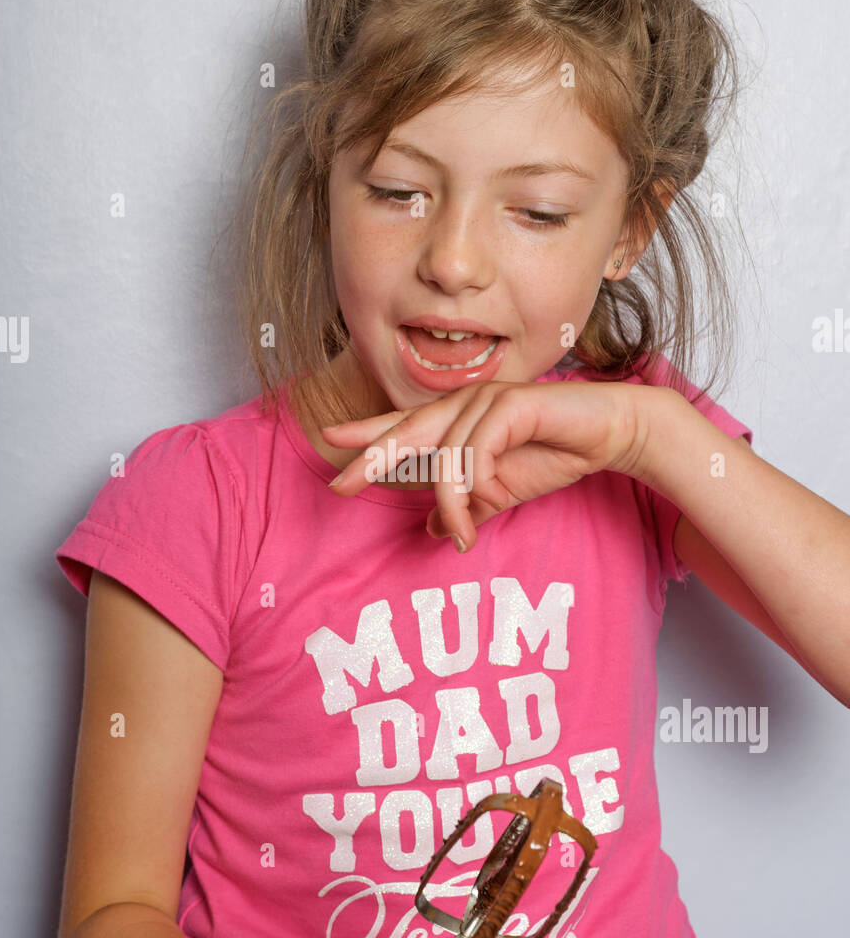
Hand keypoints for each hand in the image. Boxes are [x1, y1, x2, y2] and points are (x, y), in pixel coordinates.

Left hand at [322, 379, 647, 549]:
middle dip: (372, 457)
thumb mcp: (501, 492)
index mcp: (457, 420)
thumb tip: (431, 531)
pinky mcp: (512, 404)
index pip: (403, 426)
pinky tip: (483, 503)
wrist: (608, 433)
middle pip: (407, 432)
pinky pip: (477, 450)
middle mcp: (465, 404)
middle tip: (340, 485)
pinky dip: (475, 482)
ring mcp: (488, 400)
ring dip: (451, 503)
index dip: (367, 433)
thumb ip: (467, 508)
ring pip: (447, 456)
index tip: (328, 441)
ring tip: (460, 537)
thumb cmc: (554, 454)